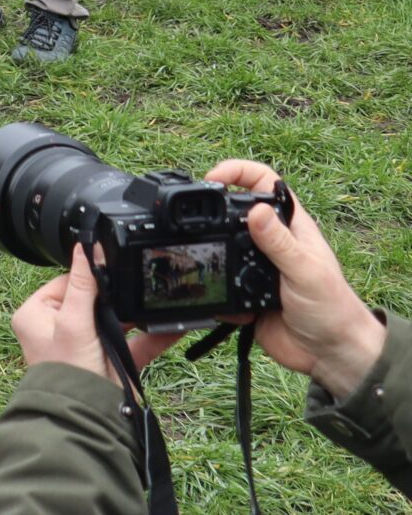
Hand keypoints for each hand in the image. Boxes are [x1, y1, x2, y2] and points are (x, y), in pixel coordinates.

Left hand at [12, 246, 174, 382]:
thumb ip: (83, 284)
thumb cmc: (68, 370)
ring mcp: (85, 345)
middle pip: (92, 300)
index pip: (65, 282)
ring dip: (135, 316)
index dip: (88, 276)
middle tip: (135, 285)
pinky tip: (173, 326)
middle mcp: (58, 328)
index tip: (111, 267)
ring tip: (155, 301)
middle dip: (115, 297)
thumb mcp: (73, 321)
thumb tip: (85, 247)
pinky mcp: (109, 361)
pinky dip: (152, 337)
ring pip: (115, 321)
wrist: (88, 417)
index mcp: (36, 313)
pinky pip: (133, 343)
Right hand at [205, 161, 387, 395]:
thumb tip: (256, 210)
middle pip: (233, 212)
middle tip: (194, 218)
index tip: (212, 178)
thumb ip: (280, 243)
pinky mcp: (242, 293)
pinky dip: (213, 291)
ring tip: (201, 260)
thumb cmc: (333, 309)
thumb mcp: (306, 271)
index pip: (262, 184)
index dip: (237, 172)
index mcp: (290, 227)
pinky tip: (219, 301)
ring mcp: (254, 267)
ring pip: (220, 248)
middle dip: (211, 212)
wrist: (330, 355)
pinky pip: (217, 284)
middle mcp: (270, 243)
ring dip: (210, 254)